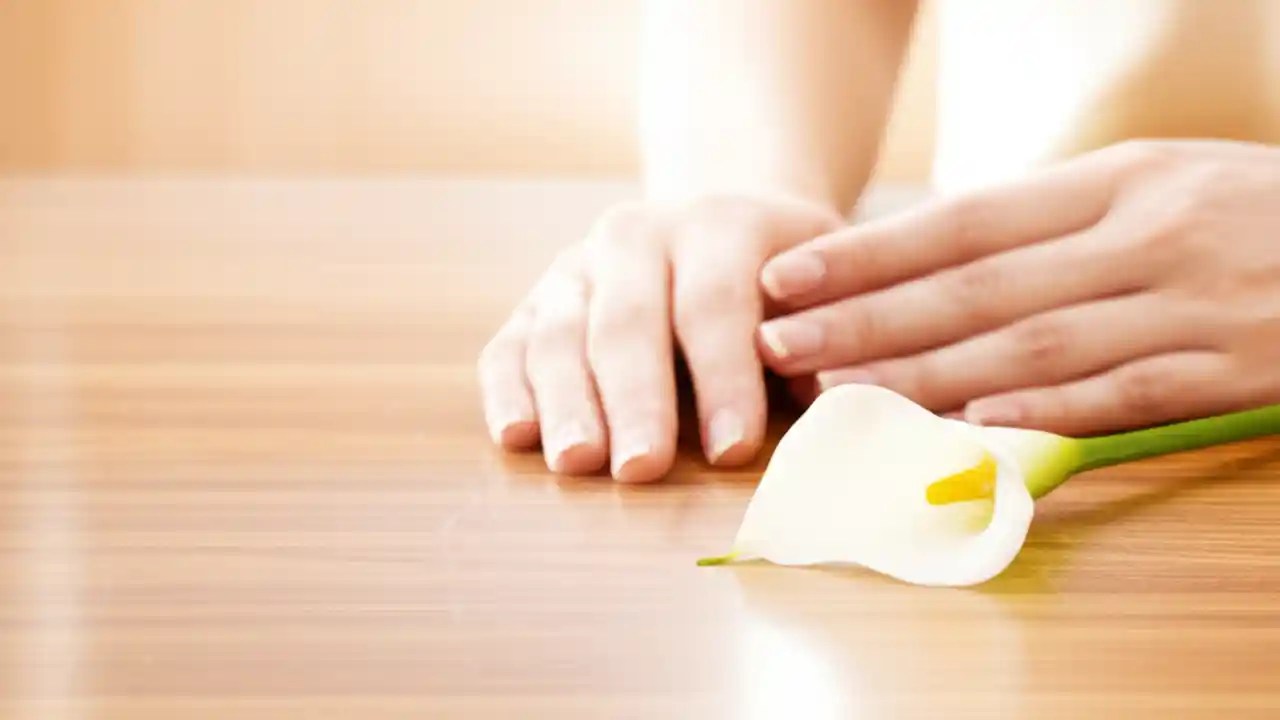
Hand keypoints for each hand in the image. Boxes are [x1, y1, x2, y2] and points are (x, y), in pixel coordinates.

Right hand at [479, 196, 840, 480]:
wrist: (718, 226)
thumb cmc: (787, 279)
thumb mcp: (826, 285)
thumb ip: (829, 335)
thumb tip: (828, 399)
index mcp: (717, 225)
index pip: (716, 303)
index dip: (724, 378)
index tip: (733, 452)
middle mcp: (635, 236)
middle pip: (628, 321)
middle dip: (635, 400)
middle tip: (639, 468)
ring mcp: (577, 268)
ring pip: (560, 333)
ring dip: (565, 402)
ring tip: (575, 463)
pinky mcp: (536, 303)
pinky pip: (510, 345)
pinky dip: (507, 391)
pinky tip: (515, 436)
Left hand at [757, 140, 1279, 434]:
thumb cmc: (1246, 213)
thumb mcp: (1153, 186)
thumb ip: (1053, 222)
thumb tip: (931, 259)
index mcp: (1114, 180)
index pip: (963, 220)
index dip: (868, 253)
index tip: (787, 276)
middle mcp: (1141, 234)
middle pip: (977, 286)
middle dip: (868, 318)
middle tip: (782, 344)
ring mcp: (1187, 302)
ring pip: (1031, 344)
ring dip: (926, 374)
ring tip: (841, 394)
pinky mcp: (1231, 368)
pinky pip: (1122, 393)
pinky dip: (1043, 411)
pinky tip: (969, 426)